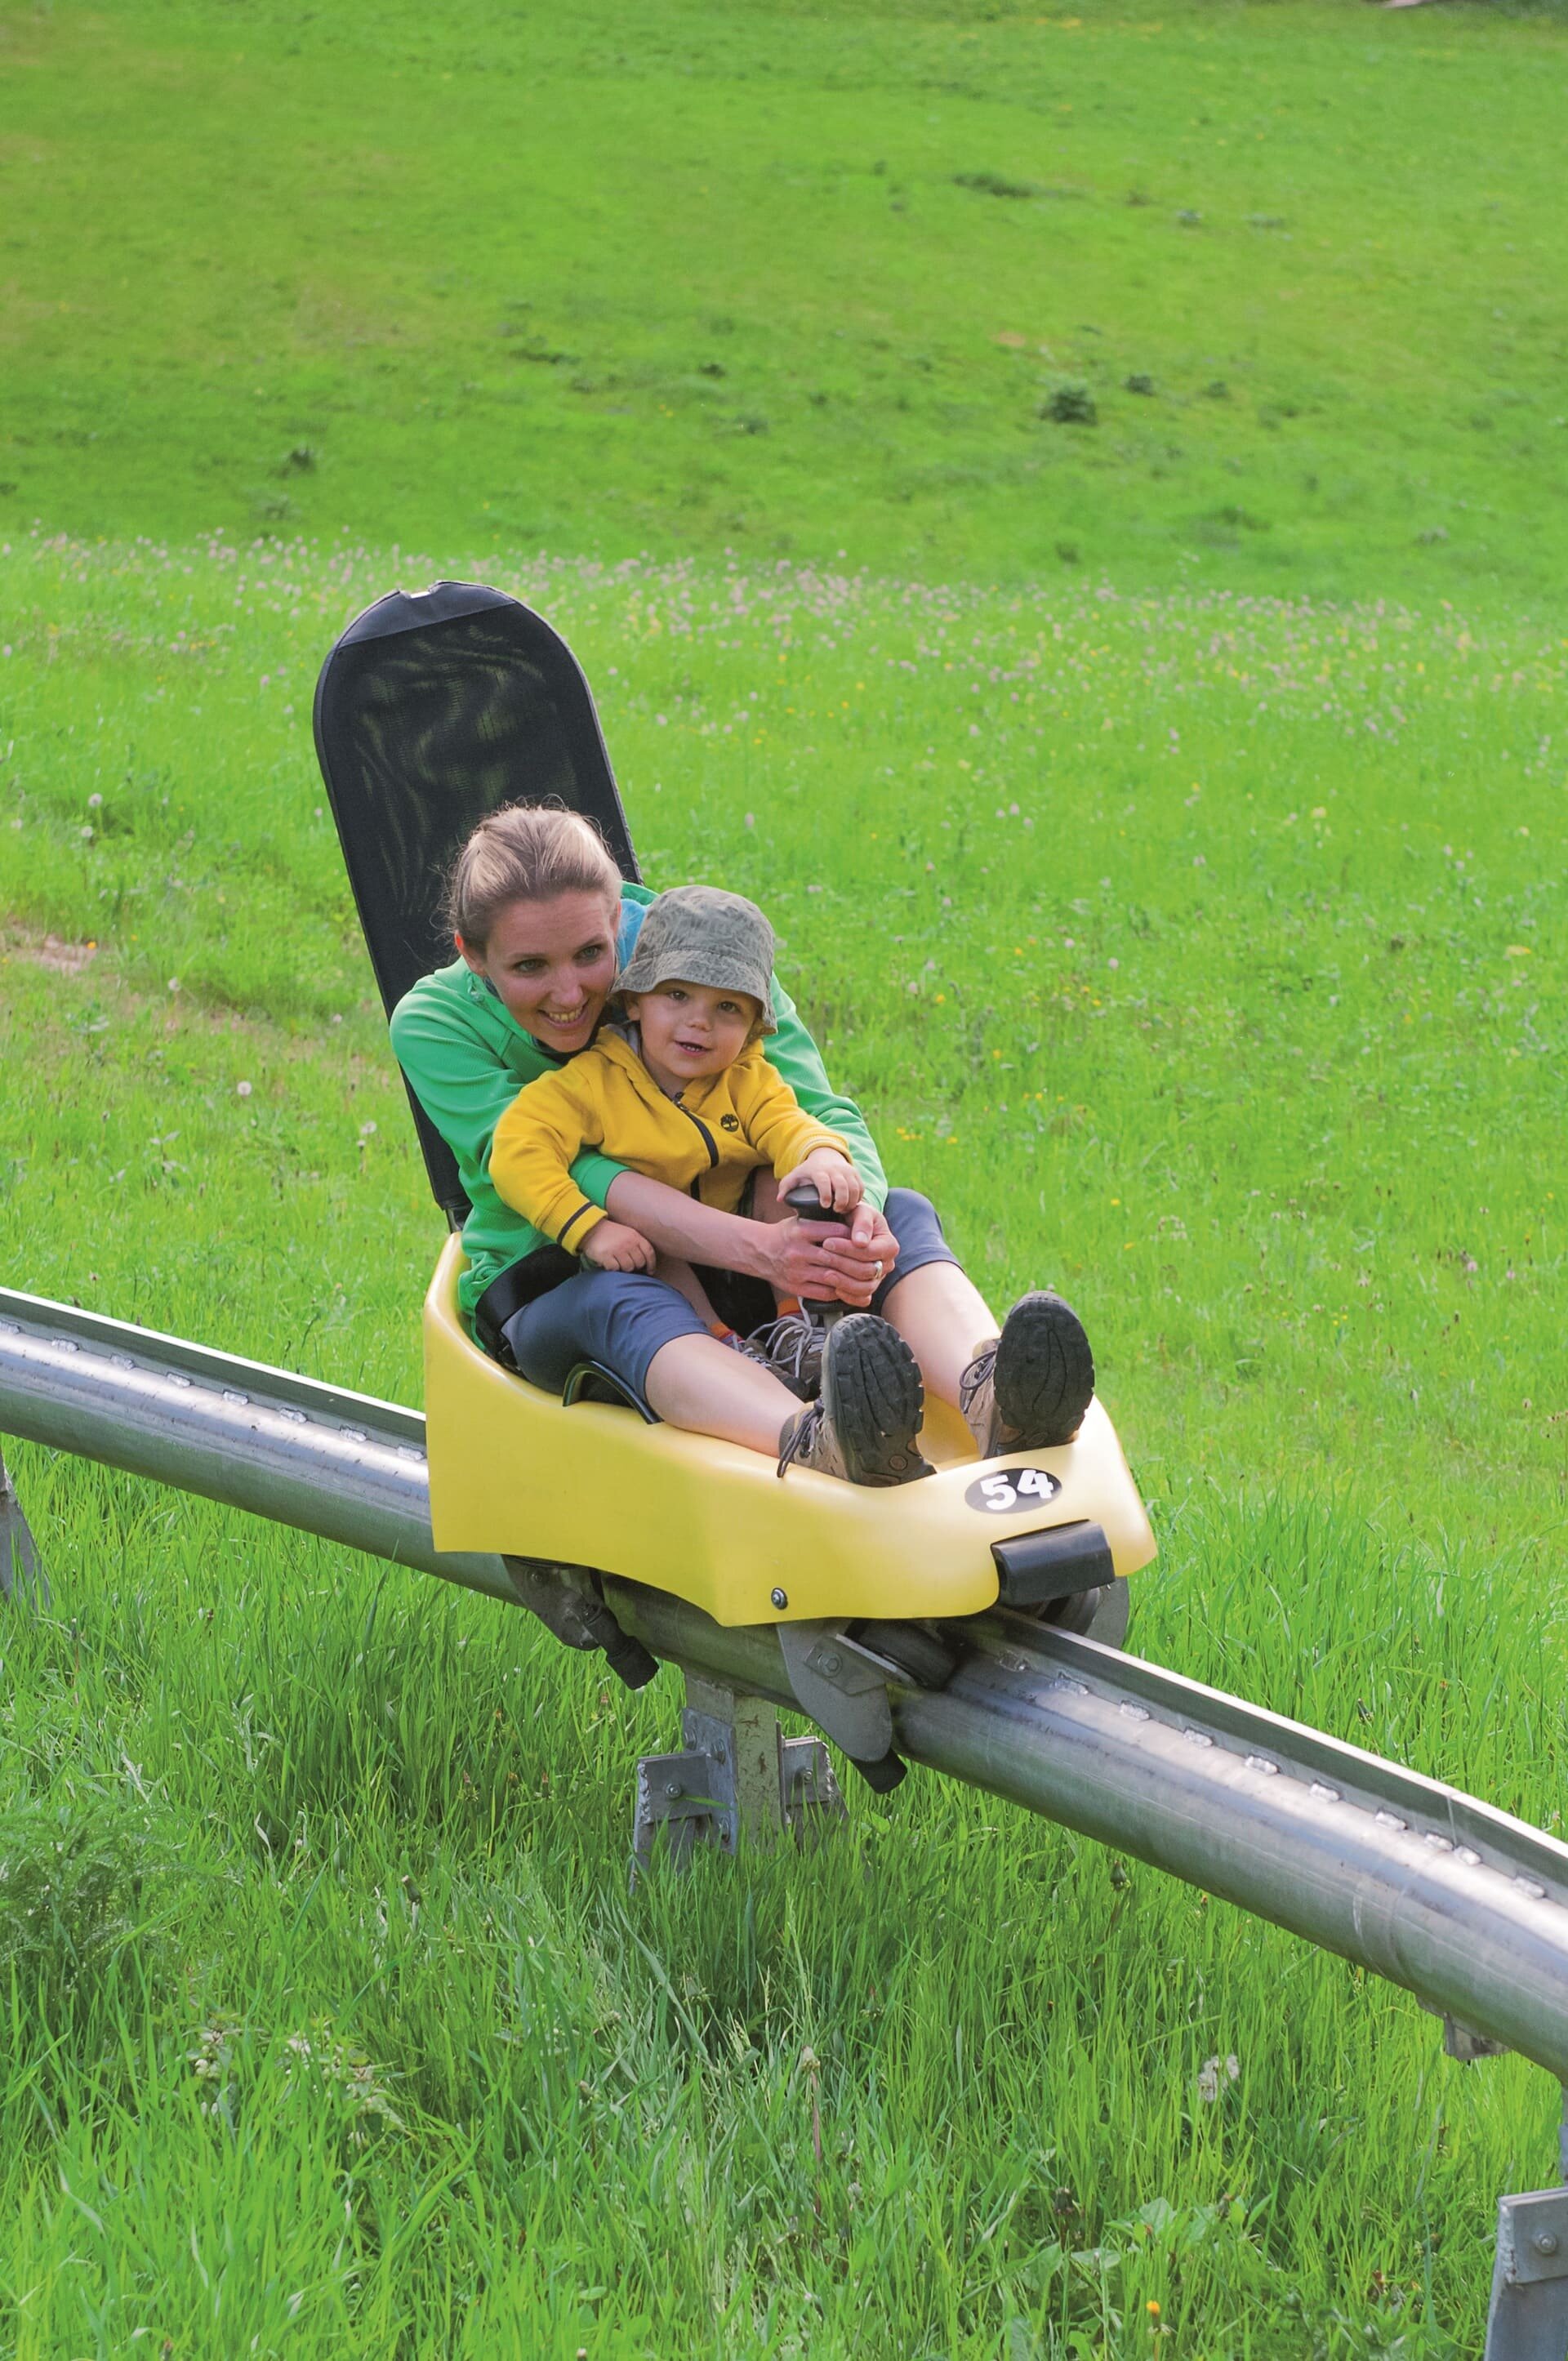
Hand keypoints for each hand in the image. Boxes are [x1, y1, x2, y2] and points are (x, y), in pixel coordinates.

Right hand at [578, 1218, 655, 1273]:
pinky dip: (612, 1268)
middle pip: (639, 1263)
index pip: (649, 1252)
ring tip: (617, 1263)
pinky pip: (615, 1268)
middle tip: (627, 1265)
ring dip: (623, 1268)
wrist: (591, 1228)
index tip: (650, 1271)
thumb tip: (645, 1265)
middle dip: (634, 1266)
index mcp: (635, 1236)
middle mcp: (628, 1242)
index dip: (651, 1264)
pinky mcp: (606, 1255)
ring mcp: (617, 1249)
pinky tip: (608, 1263)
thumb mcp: (627, 1234)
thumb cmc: (611, 1234)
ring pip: (628, 1268)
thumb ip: (637, 1245)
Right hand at [760, 1202, 898, 1306]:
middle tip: (874, 1262)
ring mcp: (797, 1271)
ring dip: (853, 1279)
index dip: (854, 1238)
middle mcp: (798, 1251)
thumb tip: (854, 1228)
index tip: (866, 1241)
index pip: (835, 1233)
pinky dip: (840, 1291)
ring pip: (832, 1277)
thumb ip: (823, 1223)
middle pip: (836, 1258)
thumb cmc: (786, 1235)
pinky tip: (851, 1288)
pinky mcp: (796, 1287)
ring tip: (867, 1277)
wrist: (759, 1252)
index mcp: (801, 1231)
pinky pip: (823, 1292)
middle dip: (859, 1261)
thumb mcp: (801, 1221)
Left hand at [774, 1149, 863, 1213]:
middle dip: (841, 1199)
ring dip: (851, 1201)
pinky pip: (861, 1187)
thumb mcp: (795, 1177)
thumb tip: (780, 1199)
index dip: (825, 1193)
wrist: (825, 1156)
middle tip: (837, 1210)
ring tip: (844, 1210)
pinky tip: (851, 1206)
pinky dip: (858, 1198)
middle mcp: (834, 1169)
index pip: (823, 1181)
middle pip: (842, 1185)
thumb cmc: (808, 1172)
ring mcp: (847, 1171)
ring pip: (854, 1186)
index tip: (825, 1205)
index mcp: (818, 1171)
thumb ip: (786, 1187)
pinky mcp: (855, 1174)